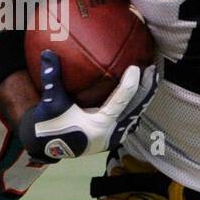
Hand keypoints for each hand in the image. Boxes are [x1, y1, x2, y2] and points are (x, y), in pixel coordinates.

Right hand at [18, 50, 157, 162]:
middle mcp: (112, 133)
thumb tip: (47, 52)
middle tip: (153, 69)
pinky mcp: (113, 137)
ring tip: (151, 78)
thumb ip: (51, 78)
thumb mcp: (51, 102)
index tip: (137, 67)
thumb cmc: (49, 125)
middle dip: (146, 89)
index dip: (131, 83)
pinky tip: (140, 92)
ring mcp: (115, 137)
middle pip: (136, 108)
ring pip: (136, 114)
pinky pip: (131, 118)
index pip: (121, 100)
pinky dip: (136, 104)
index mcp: (100, 124)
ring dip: (144, 97)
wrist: (46, 147)